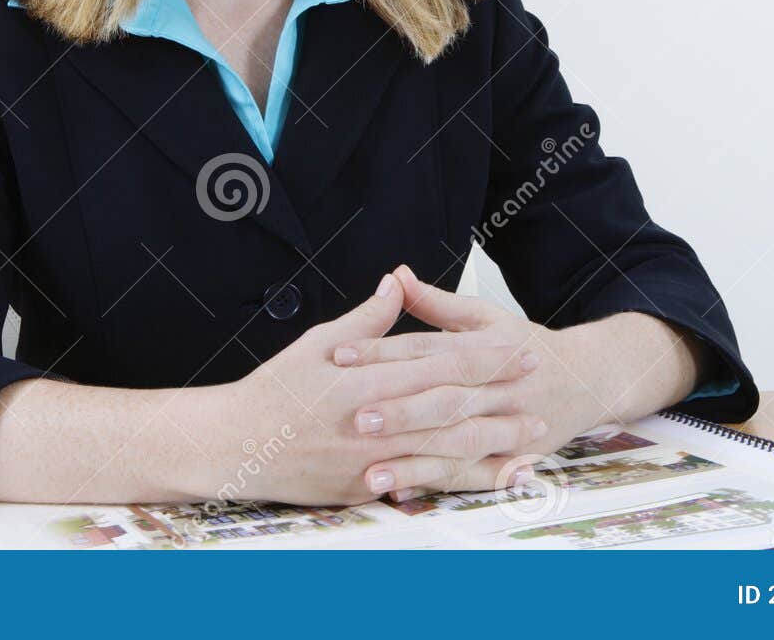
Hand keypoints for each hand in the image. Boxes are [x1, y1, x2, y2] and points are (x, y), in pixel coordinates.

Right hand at [190, 272, 546, 507]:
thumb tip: (395, 283)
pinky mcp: (367, 489)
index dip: (484, 357)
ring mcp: (373, 460)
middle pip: (452, 407)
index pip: (439, 365)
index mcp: (366, 381)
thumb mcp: (316, 344)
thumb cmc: (272, 393)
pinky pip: (425, 483)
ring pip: (446, 450)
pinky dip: (463, 479)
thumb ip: (365, 319)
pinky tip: (492, 475)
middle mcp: (375, 423)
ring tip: (531, 435)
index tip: (518, 348)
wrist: (234, 446)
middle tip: (539, 387)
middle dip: (501, 396)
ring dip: (494, 441)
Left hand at [330, 264, 607, 501]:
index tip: (340, 356)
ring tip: (371, 470)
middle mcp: (497, 387)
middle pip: (444, 398)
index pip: (427, 347)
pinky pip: (471, 475)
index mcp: (485, 346)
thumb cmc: (526, 344)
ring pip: (458, 444)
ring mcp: (507, 425)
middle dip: (401, 410)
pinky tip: (401, 493)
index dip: (383, 351)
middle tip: (356, 417)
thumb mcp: (485, 317)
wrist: (588, 379)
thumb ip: (436, 301)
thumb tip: (396, 275)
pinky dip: (436, 485)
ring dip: (415, 460)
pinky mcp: (511, 457)